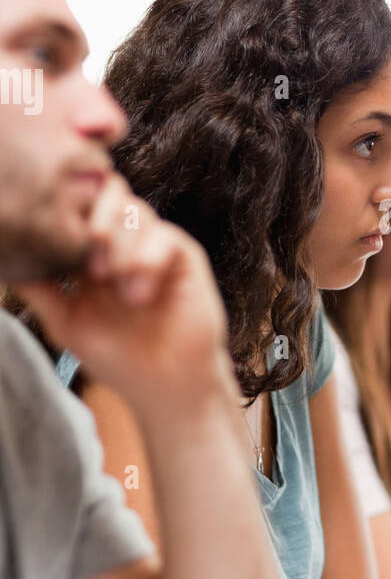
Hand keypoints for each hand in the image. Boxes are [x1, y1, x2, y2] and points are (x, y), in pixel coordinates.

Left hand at [15, 173, 230, 407]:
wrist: (165, 384)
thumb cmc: (118, 358)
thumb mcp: (67, 322)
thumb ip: (40, 290)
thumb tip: (6, 263)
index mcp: (94, 252)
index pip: (80, 208)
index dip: (69, 214)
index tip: (61, 247)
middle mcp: (125, 242)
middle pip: (108, 194)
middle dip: (95, 221)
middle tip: (92, 268)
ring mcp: (154, 246)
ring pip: (135, 210)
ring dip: (121, 245)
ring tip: (116, 285)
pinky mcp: (183, 256)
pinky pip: (164, 236)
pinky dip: (148, 259)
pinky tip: (140, 294)